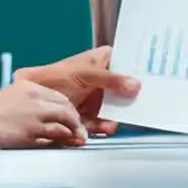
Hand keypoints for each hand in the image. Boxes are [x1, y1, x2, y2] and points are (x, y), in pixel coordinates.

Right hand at [0, 80, 86, 146]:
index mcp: (27, 86)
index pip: (57, 96)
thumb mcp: (5, 95)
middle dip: (74, 118)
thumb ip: (22, 97)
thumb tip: (37, 105)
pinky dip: (64, 140)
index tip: (71, 115)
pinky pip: (55, 136)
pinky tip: (67, 143)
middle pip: (65, 107)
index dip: (67, 107)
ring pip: (64, 122)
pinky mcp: (31, 134)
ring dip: (73, 130)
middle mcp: (34, 99)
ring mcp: (33, 117)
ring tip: (77, 137)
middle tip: (78, 127)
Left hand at [14, 46, 139, 136]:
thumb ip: (110, 79)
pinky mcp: (92, 115)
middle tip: (144, 102)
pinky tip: (106, 127)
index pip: (129, 61)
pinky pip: (105, 122)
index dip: (141, 68)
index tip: (156, 75)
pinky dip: (106, 126)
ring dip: (118, 115)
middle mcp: (104, 79)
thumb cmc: (53, 77)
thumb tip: (135, 84)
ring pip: (118, 107)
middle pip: (127, 88)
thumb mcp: (85, 74)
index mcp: (104, 60)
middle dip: (134, 97)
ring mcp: (99, 98)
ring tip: (117, 120)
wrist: (31, 100)